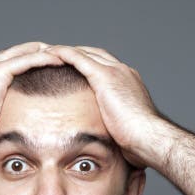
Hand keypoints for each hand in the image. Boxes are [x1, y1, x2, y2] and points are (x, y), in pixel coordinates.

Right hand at [0, 41, 64, 167]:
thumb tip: (0, 154)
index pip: (7, 68)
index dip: (26, 67)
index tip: (44, 72)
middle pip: (16, 54)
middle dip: (37, 53)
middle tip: (59, 56)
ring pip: (23, 52)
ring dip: (44, 53)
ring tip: (65, 54)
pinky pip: (26, 60)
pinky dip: (43, 58)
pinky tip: (59, 59)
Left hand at [42, 45, 166, 168]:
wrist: (149, 138)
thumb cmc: (141, 143)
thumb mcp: (125, 131)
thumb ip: (115, 127)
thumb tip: (108, 142)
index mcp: (129, 84)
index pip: (104, 67)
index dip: (87, 66)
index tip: (71, 70)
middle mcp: (123, 72)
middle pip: (94, 55)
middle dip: (75, 54)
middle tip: (54, 56)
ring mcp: (114, 71)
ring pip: (84, 53)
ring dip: (65, 51)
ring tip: (45, 52)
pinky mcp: (104, 76)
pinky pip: (78, 58)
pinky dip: (62, 54)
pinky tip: (48, 54)